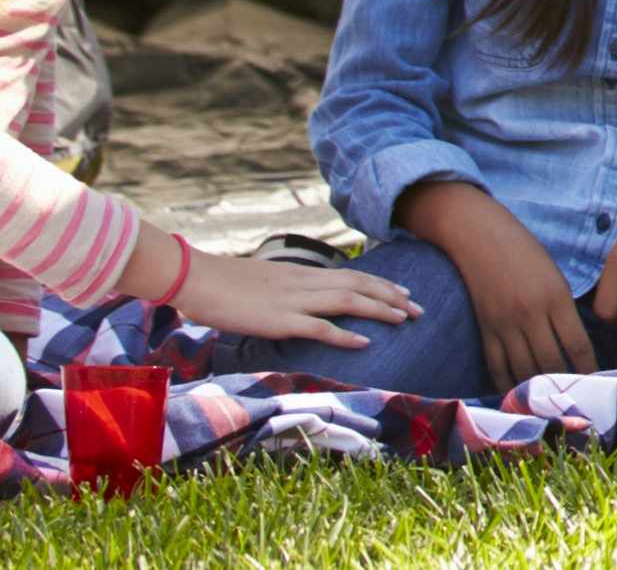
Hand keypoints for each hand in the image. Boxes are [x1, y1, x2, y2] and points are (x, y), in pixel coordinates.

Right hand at [167, 245, 423, 349]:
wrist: (197, 279)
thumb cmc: (223, 283)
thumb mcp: (264, 281)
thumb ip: (284, 289)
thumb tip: (297, 301)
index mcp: (301, 273)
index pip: (351, 275)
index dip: (380, 284)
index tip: (404, 293)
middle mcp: (304, 283)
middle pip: (359, 285)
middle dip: (392, 297)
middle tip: (419, 309)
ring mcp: (293, 301)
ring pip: (348, 301)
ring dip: (380, 310)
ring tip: (405, 319)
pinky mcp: (279, 320)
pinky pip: (319, 327)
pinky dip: (344, 334)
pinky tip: (365, 342)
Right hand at [400, 179, 597, 388]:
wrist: (480, 237)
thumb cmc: (525, 252)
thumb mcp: (556, 276)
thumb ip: (566, 310)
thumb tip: (579, 344)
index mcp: (555, 299)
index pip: (577, 345)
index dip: (589, 369)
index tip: (599, 381)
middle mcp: (530, 315)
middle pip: (551, 363)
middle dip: (566, 384)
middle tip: (578, 400)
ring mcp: (505, 325)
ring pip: (524, 369)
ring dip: (538, 390)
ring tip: (551, 404)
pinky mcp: (485, 330)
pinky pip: (497, 366)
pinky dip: (508, 383)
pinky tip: (519, 395)